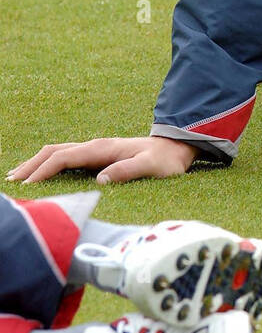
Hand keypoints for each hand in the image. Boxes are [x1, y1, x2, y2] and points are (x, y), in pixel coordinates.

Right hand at [6, 136, 198, 185]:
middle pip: (54, 151)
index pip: (64, 157)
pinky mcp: (97, 156)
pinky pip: (66, 157)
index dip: (44, 170)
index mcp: (102, 148)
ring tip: (18, 177)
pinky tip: (42, 174)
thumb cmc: (165, 160)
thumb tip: (100, 180)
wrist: (176, 147)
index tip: (28, 186)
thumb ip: (127, 172)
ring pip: (57, 152)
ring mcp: (95, 150)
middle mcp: (94, 146)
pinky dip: (48, 163)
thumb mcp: (152, 167)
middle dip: (31, 165)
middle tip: (12, 181)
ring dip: (37, 163)